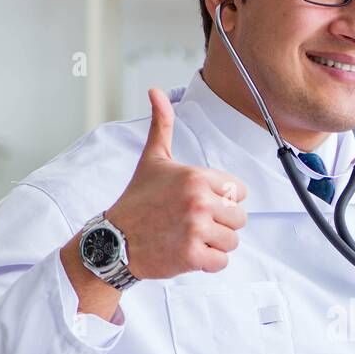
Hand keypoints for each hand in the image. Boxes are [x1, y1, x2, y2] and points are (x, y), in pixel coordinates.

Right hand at [106, 88, 248, 278]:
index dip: (222, 199)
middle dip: (220, 224)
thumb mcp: (152, 159)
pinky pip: (221, 262)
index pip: (239, 192)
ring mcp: (195, 229)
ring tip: (189, 237)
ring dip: (214, 244)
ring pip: (232, 241)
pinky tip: (188, 252)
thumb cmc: (137, 201)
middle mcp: (198, 201)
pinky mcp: (192, 256)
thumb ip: (162, 125)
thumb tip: (156, 91)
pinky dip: (208, 263)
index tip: (200, 203)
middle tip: (192, 223)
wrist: (115, 240)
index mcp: (196, 177)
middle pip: (239, 218)